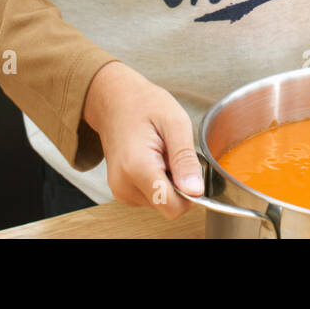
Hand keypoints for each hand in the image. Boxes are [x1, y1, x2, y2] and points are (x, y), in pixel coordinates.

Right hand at [82, 61, 204, 219]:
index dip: (190, 192)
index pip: (172, 207)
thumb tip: (196, 190)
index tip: (189, 167)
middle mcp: (124, 186)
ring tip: (161, 153)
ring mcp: (121, 191)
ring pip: (162, 203)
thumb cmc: (143, 104)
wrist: (114, 100)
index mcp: (137, 168)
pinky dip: (159, 181)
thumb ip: (185, 159)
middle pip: (168, 206)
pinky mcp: (122, 191)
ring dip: (169, 182)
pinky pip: (152, 197)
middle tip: (172, 153)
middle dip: (180, 184)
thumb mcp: (175, 122)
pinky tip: (153, 159)